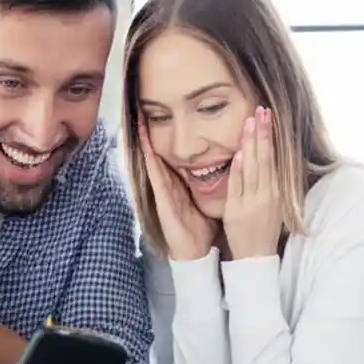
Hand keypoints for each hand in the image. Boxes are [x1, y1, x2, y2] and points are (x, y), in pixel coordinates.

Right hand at [138, 121, 217, 260]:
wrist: (195, 251)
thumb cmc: (199, 227)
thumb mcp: (204, 199)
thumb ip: (208, 184)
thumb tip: (224, 167)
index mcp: (179, 184)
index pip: (172, 155)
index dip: (166, 137)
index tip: (163, 117)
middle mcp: (168, 185)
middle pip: (157, 154)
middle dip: (148, 135)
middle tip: (141, 112)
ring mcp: (163, 193)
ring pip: (153, 163)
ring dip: (145, 144)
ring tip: (138, 123)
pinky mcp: (162, 202)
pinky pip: (156, 179)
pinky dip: (151, 164)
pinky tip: (147, 151)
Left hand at [223, 107, 282, 259]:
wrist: (256, 257)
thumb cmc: (263, 228)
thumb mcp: (272, 203)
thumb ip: (268, 181)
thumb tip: (266, 156)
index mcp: (275, 191)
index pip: (272, 158)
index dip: (270, 137)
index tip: (268, 116)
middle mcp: (266, 194)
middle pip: (265, 159)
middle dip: (262, 134)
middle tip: (261, 111)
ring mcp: (252, 202)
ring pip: (252, 169)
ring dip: (251, 145)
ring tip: (251, 123)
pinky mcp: (237, 211)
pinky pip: (237, 187)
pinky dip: (238, 171)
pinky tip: (238, 154)